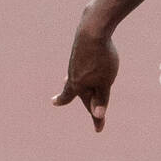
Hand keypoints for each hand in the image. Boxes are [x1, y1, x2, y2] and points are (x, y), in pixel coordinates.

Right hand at [51, 10, 119, 131]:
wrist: (92, 29)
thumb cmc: (100, 58)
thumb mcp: (105, 82)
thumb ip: (101, 99)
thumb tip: (97, 115)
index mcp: (79, 86)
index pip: (89, 107)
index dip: (96, 119)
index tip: (98, 130)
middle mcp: (73, 75)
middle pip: (73, 90)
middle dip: (66, 97)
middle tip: (55, 102)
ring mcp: (74, 63)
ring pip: (75, 76)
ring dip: (72, 82)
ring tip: (65, 81)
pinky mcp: (78, 52)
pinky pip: (78, 64)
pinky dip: (77, 69)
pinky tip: (80, 61)